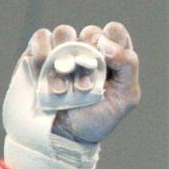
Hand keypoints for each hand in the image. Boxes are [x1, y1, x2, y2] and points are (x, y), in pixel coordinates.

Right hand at [26, 21, 140, 143]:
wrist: (62, 135)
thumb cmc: (96, 118)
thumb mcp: (125, 98)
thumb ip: (128, 66)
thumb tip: (106, 43)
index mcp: (113, 57)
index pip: (115, 32)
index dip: (111, 43)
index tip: (106, 62)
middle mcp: (89, 48)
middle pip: (90, 33)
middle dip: (88, 60)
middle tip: (84, 87)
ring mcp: (64, 48)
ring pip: (65, 33)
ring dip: (64, 61)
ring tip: (63, 90)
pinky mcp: (41, 51)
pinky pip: (42, 38)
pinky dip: (43, 54)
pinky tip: (43, 74)